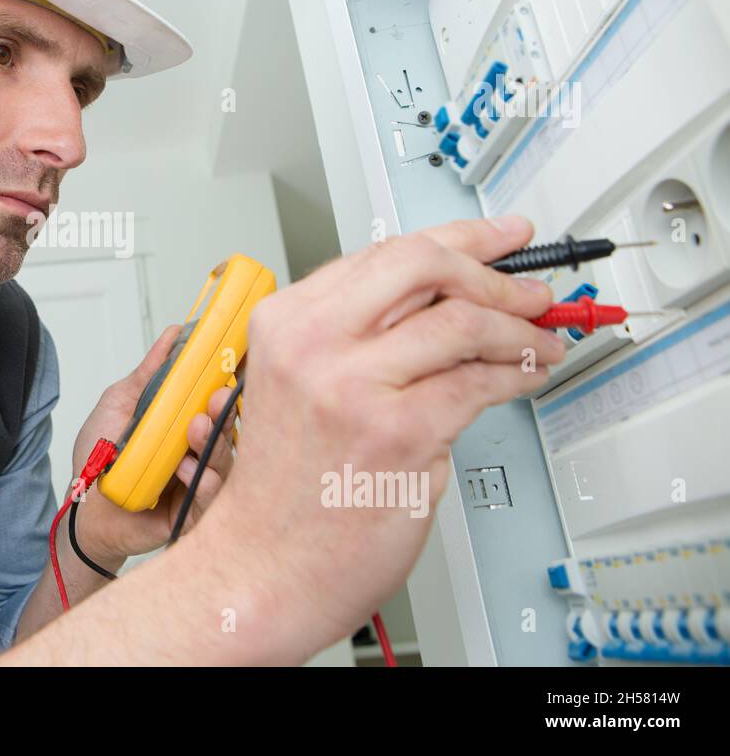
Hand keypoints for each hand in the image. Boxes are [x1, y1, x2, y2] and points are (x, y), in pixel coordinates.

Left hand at [67, 325, 238, 568]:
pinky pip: (211, 497)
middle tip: (217, 397)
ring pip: (225, 462)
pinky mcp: (193, 513)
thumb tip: (173, 334)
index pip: (217, 403)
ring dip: (215, 443)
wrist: (81, 509)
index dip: (230, 384)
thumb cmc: (98, 458)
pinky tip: (183, 470)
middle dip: (226, 411)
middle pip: (228, 430)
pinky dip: (202, 480)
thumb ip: (148, 373)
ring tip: (197, 430)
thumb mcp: (119, 403)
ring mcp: (198, 483)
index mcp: (184, 424)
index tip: (235, 363)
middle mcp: (197, 452)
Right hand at [196, 216, 563, 662]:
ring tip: (538, 338)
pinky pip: (480, 382)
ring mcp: (355, 387)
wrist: (263, 563)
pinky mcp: (398, 433)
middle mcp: (313, 344)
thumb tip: (444, 298)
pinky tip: (527, 374)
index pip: (383, 251)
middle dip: (493, 267)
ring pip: (463, 319)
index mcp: (285, 322)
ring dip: (519, 325)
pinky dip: (519, 372)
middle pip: (423, 264)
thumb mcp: (294, 383)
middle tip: (529, 285)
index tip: (495, 237)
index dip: (457, 238)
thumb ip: (356, 335)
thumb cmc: (283, 486)